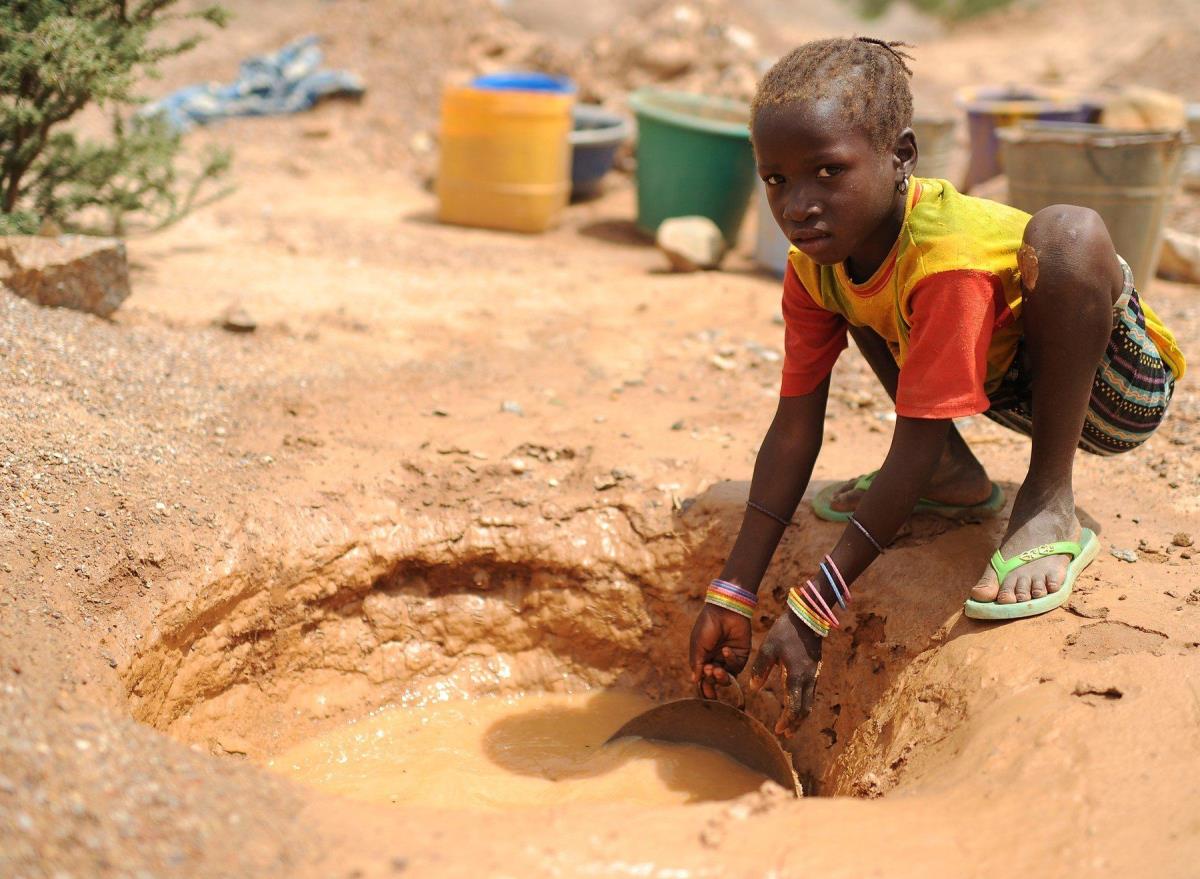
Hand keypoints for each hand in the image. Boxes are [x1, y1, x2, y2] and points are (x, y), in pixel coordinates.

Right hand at [688, 603, 751, 699]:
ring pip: (727, 677)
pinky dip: (730, 661)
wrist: (724, 610)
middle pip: (715, 680)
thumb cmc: (707, 625)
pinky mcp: (741, 655)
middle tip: (710, 671)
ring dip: (721, 676)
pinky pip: (736, 666)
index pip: (703, 678)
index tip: (705, 696)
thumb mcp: (698, 645)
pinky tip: (726, 650)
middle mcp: (716, 660)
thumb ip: (697, 664)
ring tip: (716, 668)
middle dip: (712, 680)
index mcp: (703, 658)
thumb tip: (695, 681)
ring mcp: (729, 658)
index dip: (704, 688)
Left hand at [747, 610, 822, 735]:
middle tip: (785, 734)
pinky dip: (803, 704)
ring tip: (791, 726)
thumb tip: (754, 688)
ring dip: (800, 716)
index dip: (787, 721)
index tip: (778, 730)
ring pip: (810, 702)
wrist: (808, 617)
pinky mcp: (815, 670)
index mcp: (796, 676)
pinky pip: (811, 693)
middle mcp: (809, 679)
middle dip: (795, 724)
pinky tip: (795, 705)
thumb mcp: (768, 648)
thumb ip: (760, 669)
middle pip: (805, 710)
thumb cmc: (785, 631)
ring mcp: (814, 675)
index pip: (793, 707)